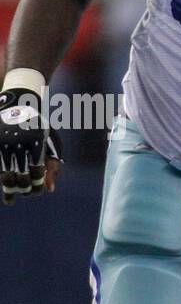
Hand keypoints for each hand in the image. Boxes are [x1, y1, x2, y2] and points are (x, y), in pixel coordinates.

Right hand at [0, 89, 61, 204]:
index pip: (37, 172)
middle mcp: (18, 142)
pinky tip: (2, 187)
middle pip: (21, 176)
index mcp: (36, 141)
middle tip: (26, 194)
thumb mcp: (50, 141)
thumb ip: (52, 164)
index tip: (37, 192)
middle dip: (24, 189)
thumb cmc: (37, 127)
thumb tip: (49, 189)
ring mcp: (2, 142)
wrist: (16, 104)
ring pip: (4, 175)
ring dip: (8, 190)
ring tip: (10, 199)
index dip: (37, 186)